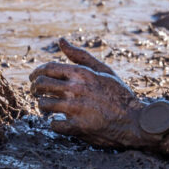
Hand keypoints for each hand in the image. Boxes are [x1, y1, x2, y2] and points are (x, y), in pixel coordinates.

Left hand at [29, 39, 143, 147]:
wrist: (134, 121)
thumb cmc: (119, 94)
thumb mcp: (103, 71)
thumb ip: (80, 56)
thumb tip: (61, 41)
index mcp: (82, 73)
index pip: (47, 68)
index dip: (36, 73)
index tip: (33, 78)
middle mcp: (76, 89)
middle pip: (40, 85)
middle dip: (34, 88)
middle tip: (36, 93)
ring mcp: (75, 108)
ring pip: (43, 104)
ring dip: (42, 106)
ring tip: (47, 108)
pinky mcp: (77, 127)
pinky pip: (54, 124)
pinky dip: (55, 123)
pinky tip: (61, 121)